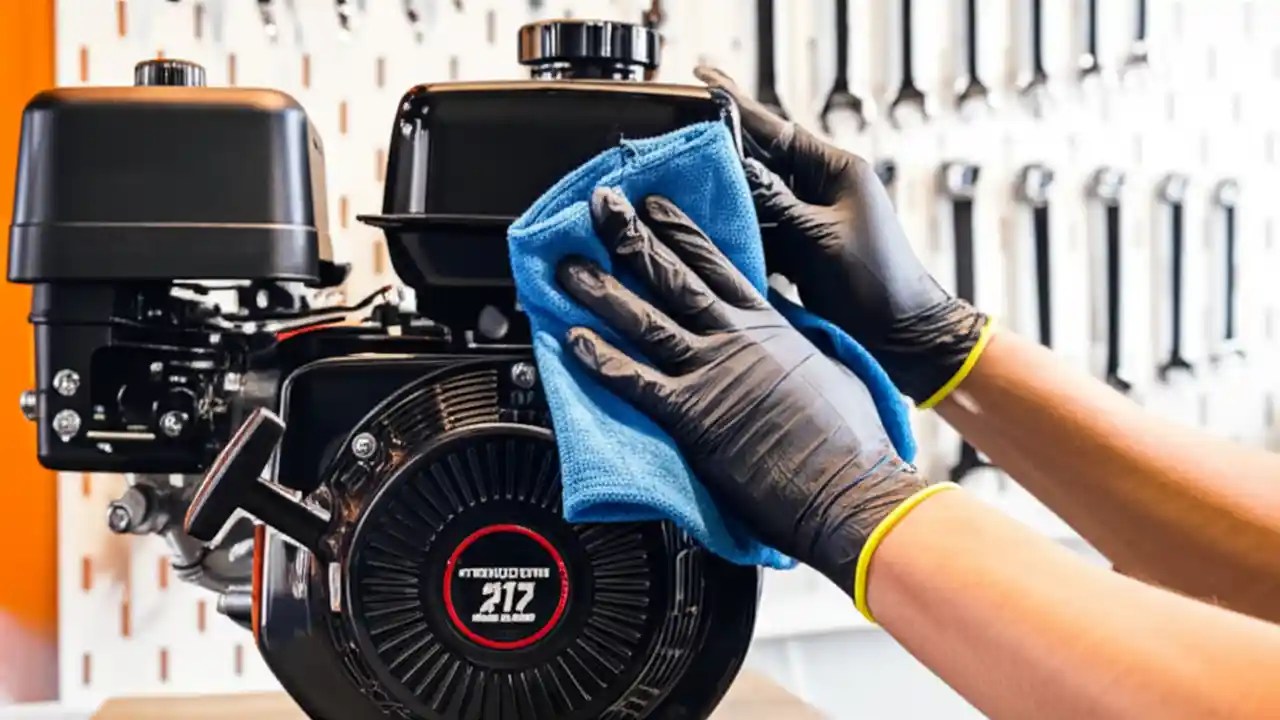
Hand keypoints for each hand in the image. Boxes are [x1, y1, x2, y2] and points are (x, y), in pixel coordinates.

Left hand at [556, 187, 934, 595]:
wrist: (851, 484)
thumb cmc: (853, 439)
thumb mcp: (830, 366)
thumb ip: (797, 339)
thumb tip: (786, 323)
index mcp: (769, 325)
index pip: (715, 265)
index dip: (679, 231)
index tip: (652, 205)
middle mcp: (735, 340)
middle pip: (672, 278)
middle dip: (630, 238)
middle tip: (599, 207)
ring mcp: (712, 375)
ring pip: (646, 320)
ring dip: (603, 291)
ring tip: (569, 267)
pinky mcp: (694, 417)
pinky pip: (637, 383)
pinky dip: (603, 360)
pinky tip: (575, 342)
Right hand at [695, 66, 990, 406]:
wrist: (900, 334)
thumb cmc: (877, 280)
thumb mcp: (820, 236)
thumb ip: (777, 203)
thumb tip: (735, 169)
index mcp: (835, 170)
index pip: (778, 130)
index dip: (739, 107)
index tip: (703, 80)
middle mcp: (818, 189)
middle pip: (760, 162)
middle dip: (720, 153)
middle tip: (676, 141)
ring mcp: (806, 220)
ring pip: (754, 199)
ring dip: (722, 198)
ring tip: (677, 188)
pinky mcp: (797, 250)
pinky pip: (758, 232)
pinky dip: (735, 233)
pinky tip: (702, 231)